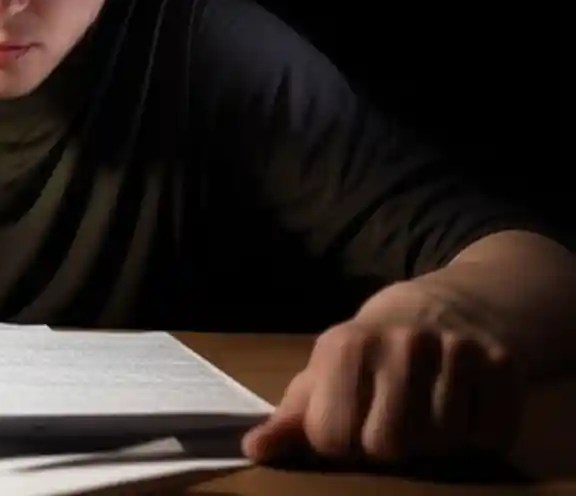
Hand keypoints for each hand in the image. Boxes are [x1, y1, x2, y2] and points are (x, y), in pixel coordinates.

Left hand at [241, 304, 525, 466]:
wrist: (448, 304)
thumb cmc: (374, 352)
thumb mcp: (327, 374)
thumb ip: (291, 418)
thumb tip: (253, 450)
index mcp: (345, 346)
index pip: (333, 438)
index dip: (341, 444)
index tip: (351, 423)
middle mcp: (401, 343)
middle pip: (389, 448)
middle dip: (388, 445)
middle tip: (393, 419)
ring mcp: (455, 350)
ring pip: (442, 445)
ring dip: (436, 441)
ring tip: (428, 408)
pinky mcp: (502, 363)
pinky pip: (491, 436)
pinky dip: (480, 434)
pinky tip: (465, 404)